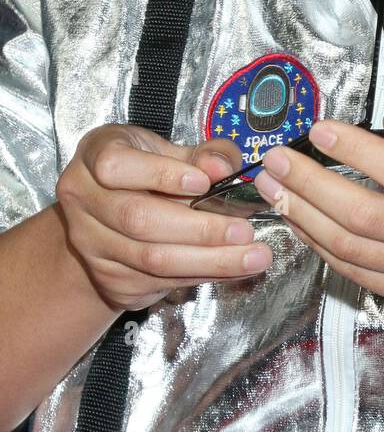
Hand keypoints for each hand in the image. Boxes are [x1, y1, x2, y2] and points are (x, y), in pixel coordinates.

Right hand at [55, 124, 272, 310]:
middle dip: (198, 228)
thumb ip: (202, 154)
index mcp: (95, 154)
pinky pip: (158, 281)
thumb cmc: (145, 170)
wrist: (108, 215)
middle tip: (244, 230)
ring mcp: (91, 243)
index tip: (203, 183)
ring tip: (252, 257)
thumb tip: (222, 168)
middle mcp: (82, 199)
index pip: (117, 166)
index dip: (160, 175)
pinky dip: (201, 275)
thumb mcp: (171, 150)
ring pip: (150, 259)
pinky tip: (232, 268)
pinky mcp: (108, 278)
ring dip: (209, 260)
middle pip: (137, 219)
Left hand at [255, 107, 383, 311]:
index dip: (355, 150)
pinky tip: (303, 218)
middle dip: (310, 184)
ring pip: (353, 249)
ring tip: (274, 187)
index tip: (320, 128)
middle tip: (276, 158)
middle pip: (366, 215)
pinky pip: (359, 273)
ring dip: (304, 216)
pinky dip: (323, 245)